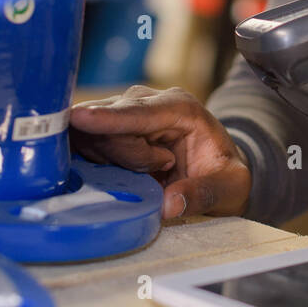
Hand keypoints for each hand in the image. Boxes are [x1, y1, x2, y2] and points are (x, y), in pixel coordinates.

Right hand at [69, 85, 251, 219]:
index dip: (108, 119)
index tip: (78, 119)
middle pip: (111, 121)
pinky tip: (122, 171)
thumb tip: (167, 204)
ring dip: (114, 159)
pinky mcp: (113, 128)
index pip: (138, 112)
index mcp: (181, 108)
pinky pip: (88, 141)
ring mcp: (129, 112)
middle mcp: (151, 102)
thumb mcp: (229, 188)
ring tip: (151, 171)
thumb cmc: (225, 175)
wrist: (219, 170)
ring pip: (95, 132)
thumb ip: (203, 194)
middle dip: (123, 154)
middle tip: (158, 171)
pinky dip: (97, 160)